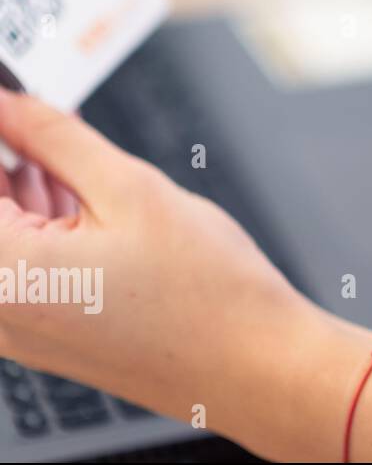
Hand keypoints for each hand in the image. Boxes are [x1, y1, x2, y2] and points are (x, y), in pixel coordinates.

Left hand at [0, 89, 337, 454]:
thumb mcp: (132, 190)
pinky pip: (18, 266)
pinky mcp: (44, 335)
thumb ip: (54, 139)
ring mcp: (19, 329)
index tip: (11, 100)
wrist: (253, 364)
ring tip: (70, 153)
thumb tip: (8, 105)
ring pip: (3, 236)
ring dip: (22, 189)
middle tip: (40, 117)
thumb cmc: (209, 297)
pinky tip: (78, 192)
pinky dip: (38, 223)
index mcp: (3, 275)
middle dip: (9, 160)